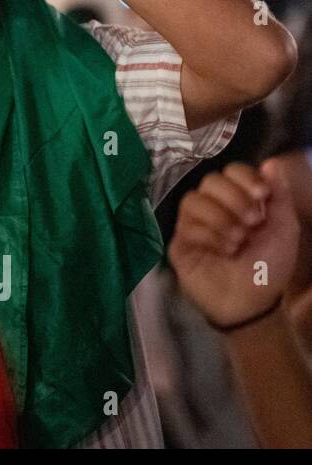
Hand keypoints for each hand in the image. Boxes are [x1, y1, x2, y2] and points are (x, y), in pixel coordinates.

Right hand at [168, 160, 298, 328]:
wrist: (252, 301)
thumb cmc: (269, 266)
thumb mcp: (284, 229)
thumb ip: (280, 195)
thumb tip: (271, 162)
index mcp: (240, 200)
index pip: (232, 171)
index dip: (245, 178)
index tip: (263, 195)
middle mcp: (215, 207)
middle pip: (211, 180)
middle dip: (235, 199)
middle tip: (253, 223)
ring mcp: (194, 223)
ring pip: (194, 199)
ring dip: (221, 219)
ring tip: (238, 242)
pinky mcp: (179, 240)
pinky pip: (186, 224)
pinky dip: (210, 236)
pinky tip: (223, 252)